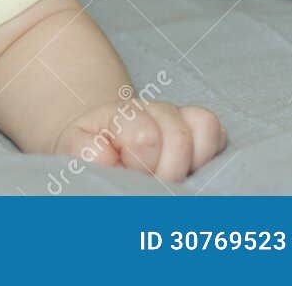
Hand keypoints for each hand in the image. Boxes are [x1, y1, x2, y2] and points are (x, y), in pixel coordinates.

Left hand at [52, 97, 225, 181]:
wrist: (99, 138)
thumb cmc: (88, 148)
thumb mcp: (74, 148)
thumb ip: (85, 150)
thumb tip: (108, 156)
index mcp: (118, 113)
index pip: (145, 136)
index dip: (140, 164)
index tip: (127, 175)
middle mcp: (150, 108)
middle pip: (179, 136)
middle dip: (167, 171)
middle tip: (149, 182)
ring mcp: (176, 114)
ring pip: (205, 126)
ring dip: (190, 162)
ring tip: (166, 175)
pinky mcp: (198, 126)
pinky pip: (218, 131)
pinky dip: (208, 154)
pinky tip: (187, 169)